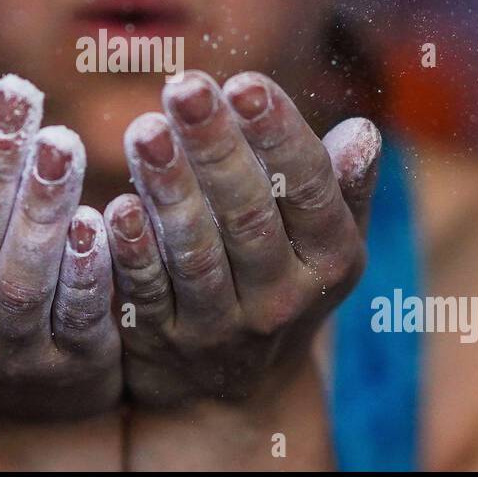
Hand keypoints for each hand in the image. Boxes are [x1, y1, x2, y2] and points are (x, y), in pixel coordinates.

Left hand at [104, 70, 380, 408]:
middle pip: (247, 215)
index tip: (244, 83)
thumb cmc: (283, 280)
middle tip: (184, 88)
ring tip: (145, 130)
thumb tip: (363, 130)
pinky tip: (114, 206)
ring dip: (169, 189)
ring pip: (195, 253)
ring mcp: (219, 327)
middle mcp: (280, 297)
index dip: (277, 135)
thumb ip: (341, 186)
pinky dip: (132, 252)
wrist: (233, 393)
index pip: (307, 188)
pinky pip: (147, 294)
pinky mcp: (162, 345)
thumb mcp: (327, 243)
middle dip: (215, 148)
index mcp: (329, 258)